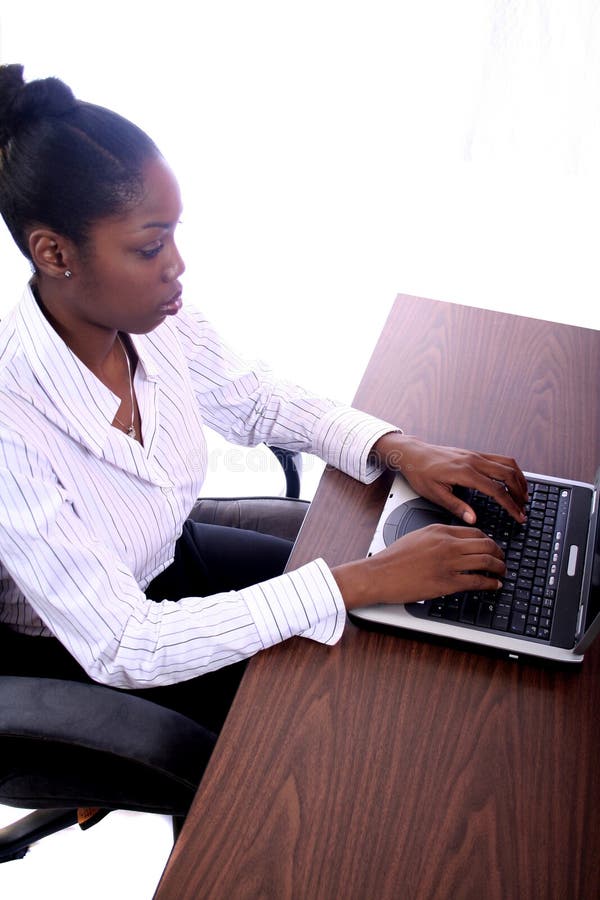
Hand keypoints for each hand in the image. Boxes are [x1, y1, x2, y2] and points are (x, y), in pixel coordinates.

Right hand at [333, 524, 505, 608]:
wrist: (380, 573)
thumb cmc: (394, 558)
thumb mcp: (418, 536)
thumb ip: (438, 537)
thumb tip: (455, 543)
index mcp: (440, 530)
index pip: (475, 531)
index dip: (489, 540)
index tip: (492, 546)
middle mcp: (448, 544)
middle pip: (485, 544)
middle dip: (499, 553)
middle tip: (502, 559)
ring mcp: (449, 563)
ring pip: (486, 561)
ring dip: (499, 568)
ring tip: (502, 572)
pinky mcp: (448, 582)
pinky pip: (478, 581)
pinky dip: (490, 584)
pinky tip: (494, 585)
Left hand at [371, 433, 527, 523]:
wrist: (413, 454)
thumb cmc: (421, 473)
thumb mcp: (434, 494)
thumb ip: (455, 506)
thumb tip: (472, 519)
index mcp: (465, 473)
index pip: (496, 491)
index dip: (510, 506)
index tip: (518, 517)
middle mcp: (474, 461)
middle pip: (508, 475)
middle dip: (520, 493)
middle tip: (524, 509)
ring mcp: (475, 455)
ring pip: (508, 464)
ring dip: (520, 479)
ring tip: (524, 495)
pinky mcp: (474, 453)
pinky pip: (500, 458)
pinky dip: (511, 469)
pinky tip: (513, 479)